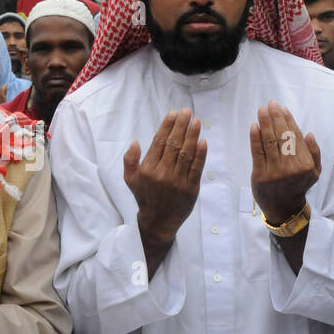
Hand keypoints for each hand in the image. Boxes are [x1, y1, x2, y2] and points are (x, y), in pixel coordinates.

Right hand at [124, 109, 206, 275]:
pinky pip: (197, 168)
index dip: (166, 126)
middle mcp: (162, 173)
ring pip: (186, 153)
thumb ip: (130, 160)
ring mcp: (177, 181)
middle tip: (186, 112)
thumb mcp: (130, 180)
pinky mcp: (191, 188)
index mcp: (147, 169)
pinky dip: (201, 154)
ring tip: (196, 122)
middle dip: (180, 126)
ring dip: (192, 135)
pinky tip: (203, 141)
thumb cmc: (145, 197)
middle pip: (173, 144)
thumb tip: (135, 142)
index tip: (173, 114)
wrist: (159, 221)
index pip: (158, 142)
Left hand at [249, 101, 320, 224]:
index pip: (295, 136)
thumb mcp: (315, 172)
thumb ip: (314, 153)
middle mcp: (291, 167)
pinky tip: (254, 126)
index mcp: (305, 164)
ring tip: (262, 110)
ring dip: (265, 123)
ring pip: (269, 141)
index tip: (282, 108)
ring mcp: (274, 171)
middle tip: (270, 104)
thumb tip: (308, 133)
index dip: (288, 120)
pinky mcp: (260, 175)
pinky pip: (257, 152)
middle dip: (275, 117)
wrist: (283, 208)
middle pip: (282, 136)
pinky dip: (255, 137)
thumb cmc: (299, 185)